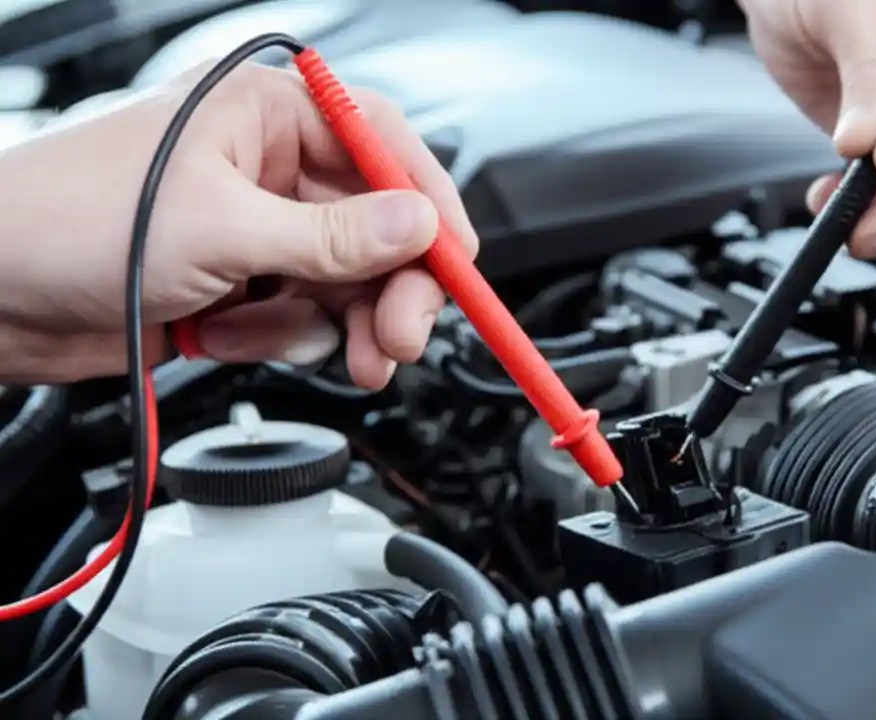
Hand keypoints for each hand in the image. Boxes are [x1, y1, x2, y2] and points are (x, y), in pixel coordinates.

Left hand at [0, 61, 475, 388]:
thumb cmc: (66, 221)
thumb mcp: (219, 230)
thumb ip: (332, 237)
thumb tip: (419, 224)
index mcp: (266, 115)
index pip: (385, 148)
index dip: (431, 208)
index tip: (459, 266)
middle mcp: (269, 167)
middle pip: (379, 227)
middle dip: (394, 289)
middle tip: (401, 339)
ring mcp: (257, 229)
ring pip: (348, 282)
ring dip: (343, 326)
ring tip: (343, 359)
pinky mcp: (241, 284)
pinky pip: (303, 316)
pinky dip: (284, 339)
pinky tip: (237, 338)